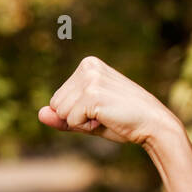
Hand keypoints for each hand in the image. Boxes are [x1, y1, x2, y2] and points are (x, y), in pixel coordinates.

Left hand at [37, 55, 176, 146]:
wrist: (152, 124)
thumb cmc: (122, 120)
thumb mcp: (87, 118)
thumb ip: (62, 116)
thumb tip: (39, 114)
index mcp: (88, 65)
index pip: (57, 99)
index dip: (74, 113)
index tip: (100, 110)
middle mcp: (87, 66)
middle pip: (55, 104)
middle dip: (75, 118)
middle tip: (103, 114)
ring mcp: (90, 79)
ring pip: (61, 113)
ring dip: (81, 122)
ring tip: (105, 115)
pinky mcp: (92, 94)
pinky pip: (71, 121)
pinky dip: (87, 127)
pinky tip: (106, 118)